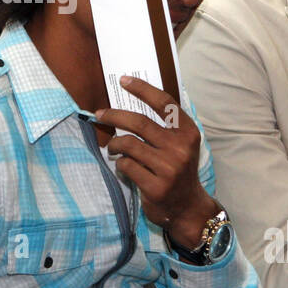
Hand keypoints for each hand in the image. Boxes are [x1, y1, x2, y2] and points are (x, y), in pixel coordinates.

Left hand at [93, 76, 216, 247]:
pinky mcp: (156, 186)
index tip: (123, 80)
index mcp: (188, 133)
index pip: (164, 103)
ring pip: (128, 144)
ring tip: (113, 147)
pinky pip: (126, 166)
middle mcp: (180, 148)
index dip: (142, 89)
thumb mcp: (179, 145)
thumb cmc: (177, 170)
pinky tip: (123, 166)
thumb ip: (163, 126)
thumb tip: (128, 102)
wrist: (187, 207)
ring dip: (115, 144)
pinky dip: (120, 164)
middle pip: (139, 122)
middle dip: (114, 115)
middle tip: (100, 114)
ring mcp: (168, 168)